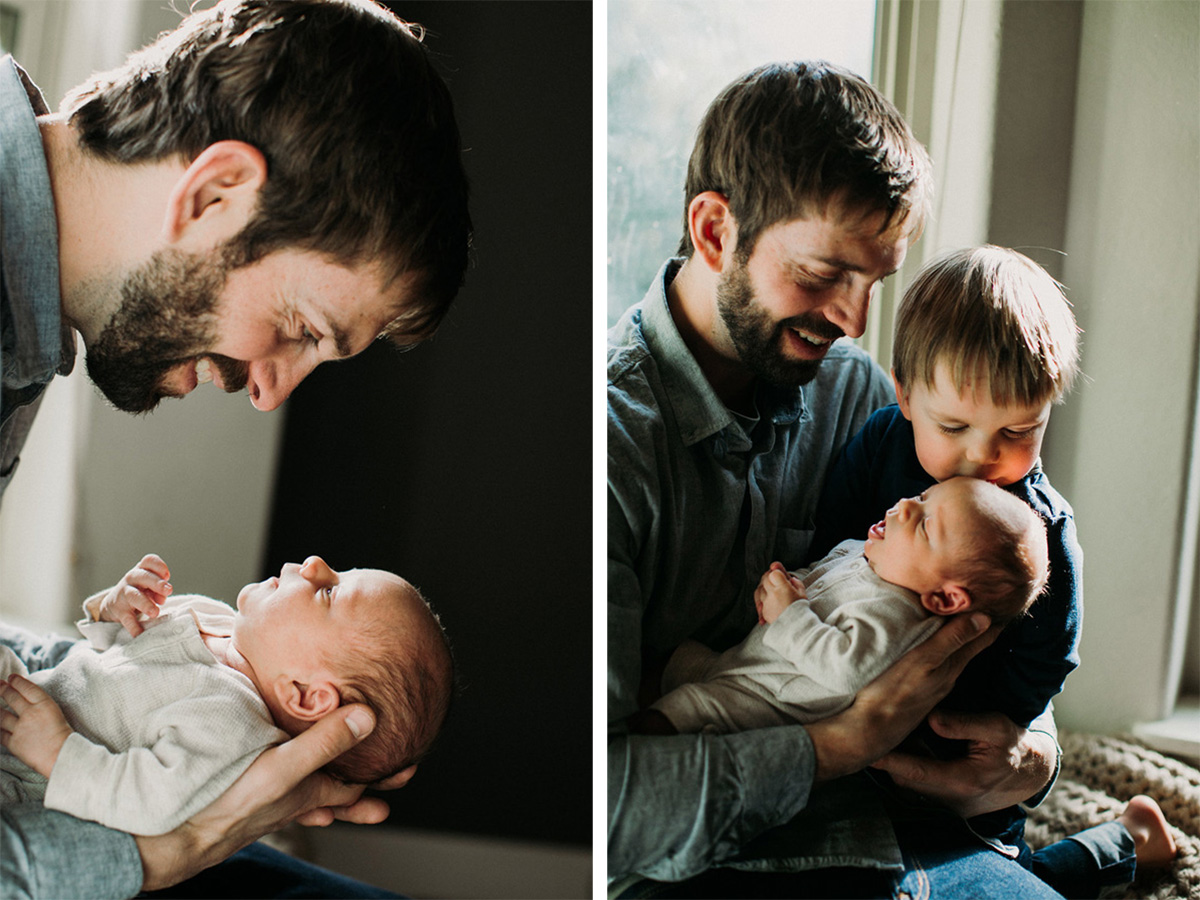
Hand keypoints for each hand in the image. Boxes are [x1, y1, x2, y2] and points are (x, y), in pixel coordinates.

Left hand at [0, 674, 72, 776]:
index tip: (11, 678)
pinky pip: (1, 734)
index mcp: (45, 704)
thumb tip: (27, 701)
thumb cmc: (64, 736)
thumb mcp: (56, 714)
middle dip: (3, 689)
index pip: (27, 688)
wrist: (61, 755)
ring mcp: (20, 728)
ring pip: (2, 715)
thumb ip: (41, 707)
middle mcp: (30, 714)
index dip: (17, 681)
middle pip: (12, 698)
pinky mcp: (13, 743)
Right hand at [97, 554, 172, 635]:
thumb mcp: (150, 586)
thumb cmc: (141, 591)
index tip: (167, 575)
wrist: (115, 604)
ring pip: (133, 596)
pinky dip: (134, 627)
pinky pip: (127, 619)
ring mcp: (123, 595)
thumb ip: (159, 589)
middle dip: (156, 583)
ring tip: (155, 613)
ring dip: (145, 603)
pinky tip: (140, 633)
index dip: (158, 566)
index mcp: (141, 571)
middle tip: (169, 591)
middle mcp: (131, 580)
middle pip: (142, 576)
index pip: (148, 561)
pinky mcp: (119, 611)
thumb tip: (163, 596)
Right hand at [133, 704, 414, 891]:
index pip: (354, 782)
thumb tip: (370, 717)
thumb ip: (324, 742)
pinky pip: (279, 787)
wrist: (172, 834)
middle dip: (364, 786)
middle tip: (393, 779)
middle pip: (338, 790)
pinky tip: (287, 774)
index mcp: (308, 789)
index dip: (382, 773)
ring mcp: (269, 799)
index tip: (408, 768)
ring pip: (309, 790)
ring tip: (350, 787)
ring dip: (331, 785)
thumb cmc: (228, 804)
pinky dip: (293, 781)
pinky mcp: (244, 795)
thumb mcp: (283, 769)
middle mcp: (293, 797)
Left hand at [754, 562, 804, 624]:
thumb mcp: (802, 593)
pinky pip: (760, 601)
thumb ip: (795, 582)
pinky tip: (771, 600)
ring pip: (760, 589)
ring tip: (774, 590)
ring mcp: (767, 603)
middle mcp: (772, 595)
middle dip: (770, 578)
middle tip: (776, 580)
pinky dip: (763, 598)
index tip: (780, 574)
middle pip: (765, 579)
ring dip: (765, 587)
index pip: (774, 573)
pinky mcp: (764, 611)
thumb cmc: (801, 610)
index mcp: (783, 588)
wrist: (797, 628)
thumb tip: (789, 577)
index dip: (777, 572)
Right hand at [805, 613, 997, 781]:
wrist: (868, 730)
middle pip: (969, 645)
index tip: (1000, 600)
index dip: (991, 619)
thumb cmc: (892, 692)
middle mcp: (946, 677)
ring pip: (952, 654)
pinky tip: (932, 646)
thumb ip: (951, 640)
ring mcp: (932, 686)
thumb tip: (985, 617)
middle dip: (977, 624)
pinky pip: (935, 663)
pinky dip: (940, 648)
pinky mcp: (916, 691)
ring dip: (957, 636)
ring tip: (960, 618)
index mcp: (951, 666)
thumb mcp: (924, 661)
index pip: (981, 638)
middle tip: (985, 602)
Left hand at [871, 710, 1055, 817]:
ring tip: (886, 740)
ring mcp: (951, 807)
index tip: (866, 751)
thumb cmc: (1013, 745)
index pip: (916, 772)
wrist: (1031, 773)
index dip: (889, 762)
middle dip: (889, 761)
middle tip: (873, 735)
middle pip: (906, 781)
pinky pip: (919, 791)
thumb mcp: (997, 727)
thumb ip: (964, 723)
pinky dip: (909, 773)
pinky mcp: (949, 806)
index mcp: (965, 780)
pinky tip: (905, 751)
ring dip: (898, 767)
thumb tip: (931, 719)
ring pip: (910, 787)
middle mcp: (954, 800)